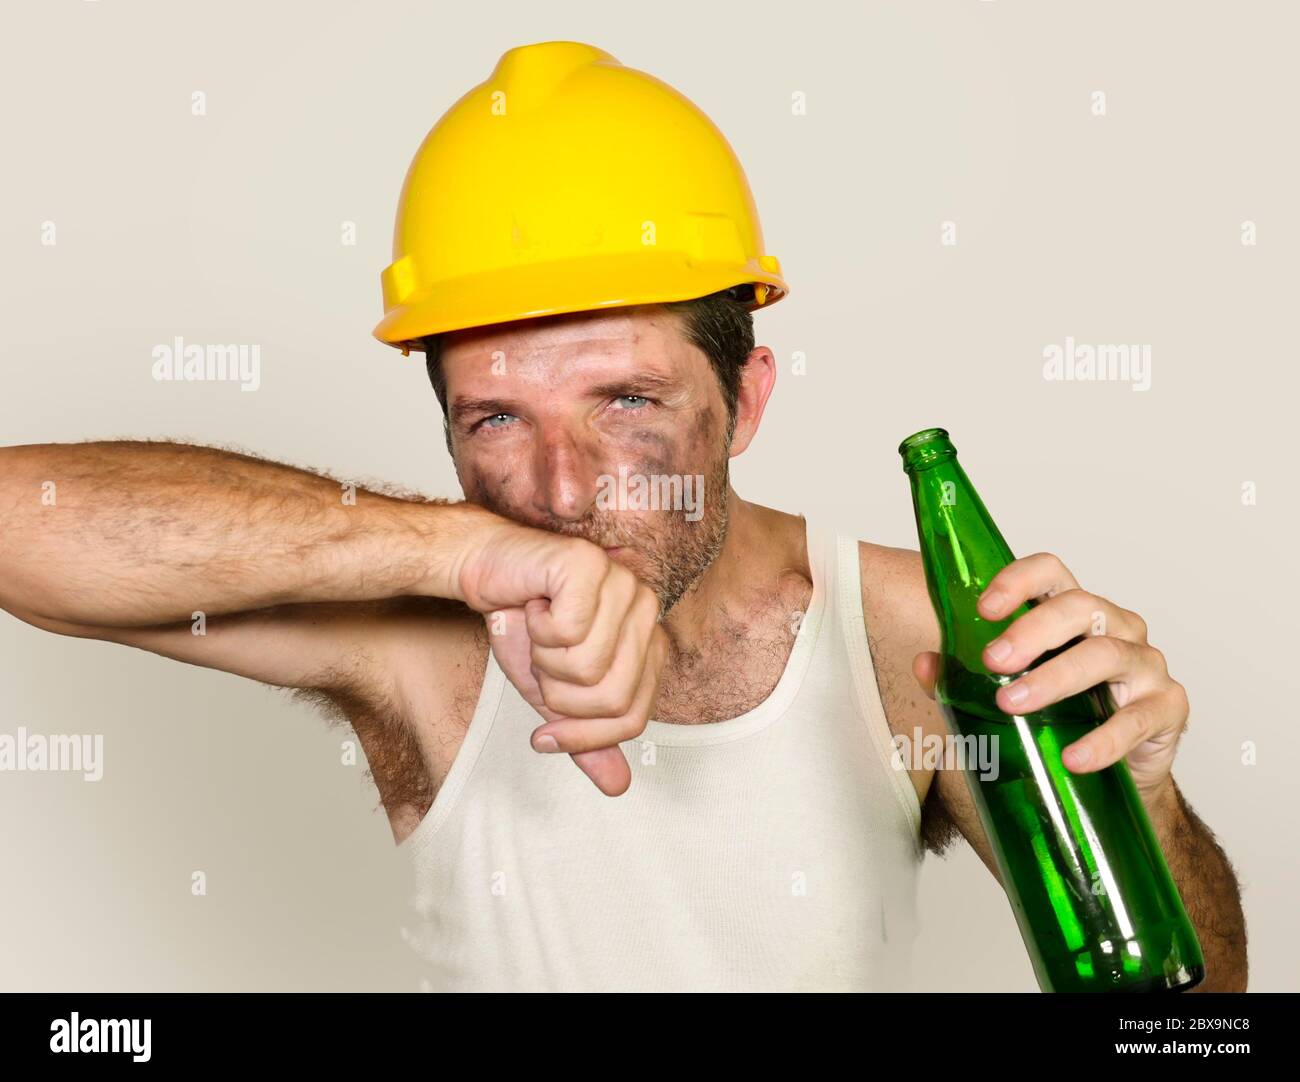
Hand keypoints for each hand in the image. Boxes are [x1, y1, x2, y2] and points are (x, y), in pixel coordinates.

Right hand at [455, 517, 667, 796]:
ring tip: (540, 630)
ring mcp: (623, 583)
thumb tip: (618, 786)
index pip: (634, 717)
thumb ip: (586, 737)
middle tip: (541, 666)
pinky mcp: (590, 564)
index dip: (586, 736)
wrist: (486, 574)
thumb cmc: (524, 628)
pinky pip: (568, 629)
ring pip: (588, 665)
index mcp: (648, 641)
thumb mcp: (553, 697)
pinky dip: (537, 627)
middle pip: (613, 696)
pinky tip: (536, 603)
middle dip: (560, 696)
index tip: (545, 735)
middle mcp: (646, 609)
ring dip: (545, 660)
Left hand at [911, 551, 1187, 801]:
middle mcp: (1114, 628)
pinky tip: (1073, 758)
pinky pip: (1138, 718)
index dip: (1019, 581)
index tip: (984, 608)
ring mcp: (1145, 665)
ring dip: (1056, 679)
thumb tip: (924, 664)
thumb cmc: (1058, 724)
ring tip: (1014, 704)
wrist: (1112, 783)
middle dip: (1032, 632)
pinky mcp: (1168, 708)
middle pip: (1079, 607)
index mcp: (1073, 614)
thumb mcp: (1004, 698)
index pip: (1051, 574)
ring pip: (1106, 656)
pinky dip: (1103, 740)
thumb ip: (962, 680)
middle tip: (992, 662)